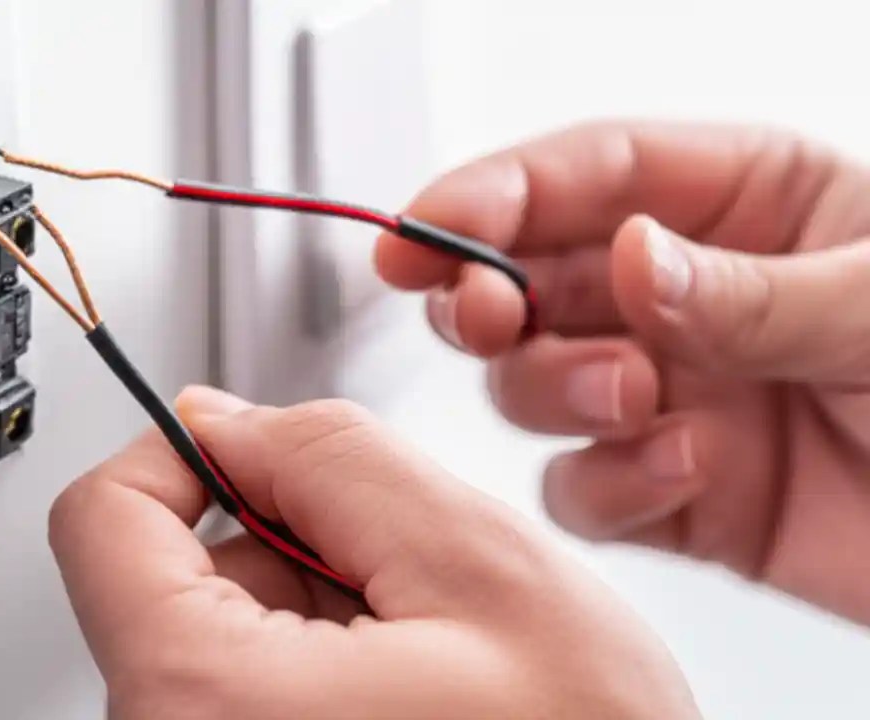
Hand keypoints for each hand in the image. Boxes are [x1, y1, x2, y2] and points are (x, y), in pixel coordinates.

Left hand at [49, 387, 696, 718]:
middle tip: (401, 583)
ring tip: (426, 653)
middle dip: (288, 540)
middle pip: (170, 573)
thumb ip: (332, 457)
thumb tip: (225, 421)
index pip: (100, 519)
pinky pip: (254, 684)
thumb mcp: (477, 567)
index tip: (247, 446)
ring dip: (322, 603)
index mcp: (204, 703)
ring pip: (224, 627)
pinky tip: (411, 690)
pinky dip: (325, 659)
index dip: (178, 452)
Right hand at [376, 121, 869, 624]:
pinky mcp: (673, 492)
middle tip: (482, 313)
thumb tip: (629, 262)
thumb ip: (750, 287)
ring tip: (632, 396)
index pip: (585, 174)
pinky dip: (610, 486)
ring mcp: (672, 394)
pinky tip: (681, 471)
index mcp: (742, 203)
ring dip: (556, 389)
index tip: (419, 230)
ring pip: (534, 383)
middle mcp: (687, 296)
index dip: (487, 194)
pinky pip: (584, 488)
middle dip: (485, 294)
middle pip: (529, 278)